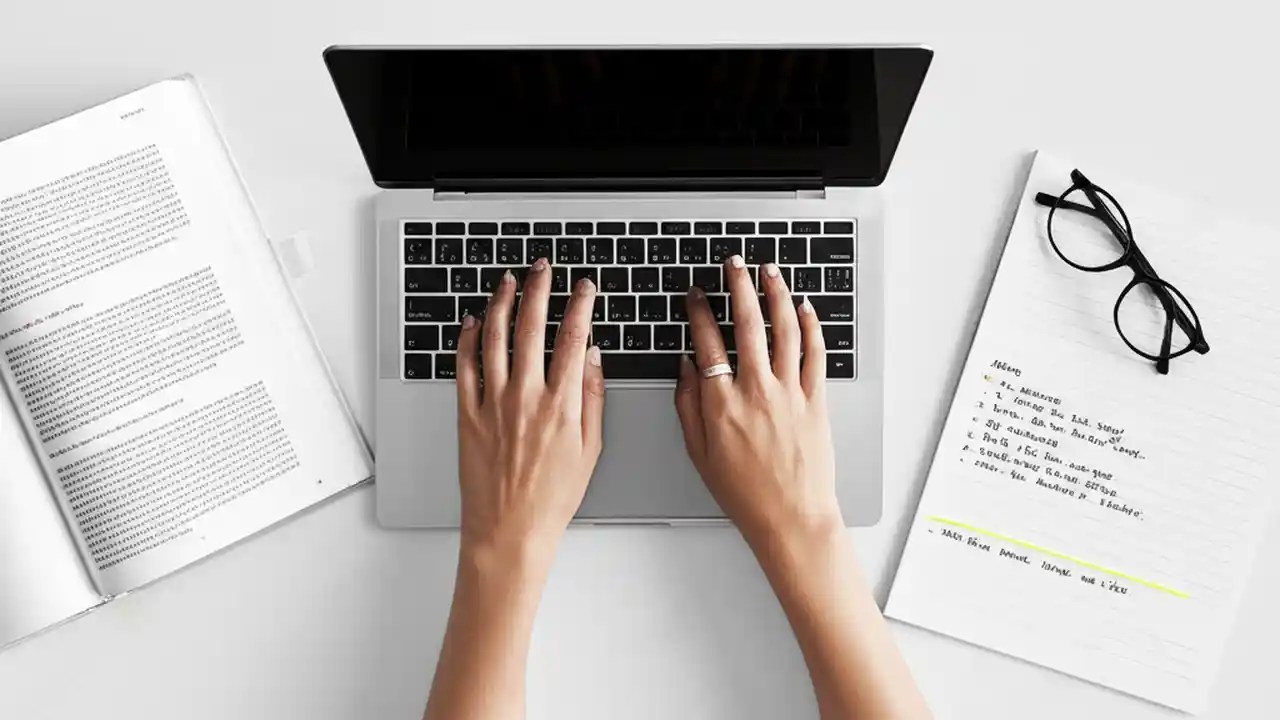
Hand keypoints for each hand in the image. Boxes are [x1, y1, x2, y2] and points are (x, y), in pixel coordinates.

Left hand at [455, 258, 604, 557]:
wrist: (509, 531)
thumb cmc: (552, 497)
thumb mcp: (590, 449)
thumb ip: (592, 398)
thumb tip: (592, 358)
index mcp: (561, 404)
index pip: (573, 338)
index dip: (580, 305)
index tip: (584, 287)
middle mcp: (525, 397)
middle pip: (531, 326)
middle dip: (539, 289)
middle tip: (543, 269)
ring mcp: (492, 403)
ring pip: (494, 337)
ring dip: (501, 303)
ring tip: (508, 282)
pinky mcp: (466, 415)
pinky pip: (464, 366)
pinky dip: (468, 339)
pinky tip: (473, 322)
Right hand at [675, 256, 841, 546]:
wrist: (791, 518)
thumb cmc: (744, 493)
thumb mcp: (699, 453)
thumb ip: (687, 406)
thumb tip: (685, 366)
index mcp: (722, 404)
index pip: (707, 342)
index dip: (699, 312)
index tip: (695, 295)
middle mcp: (756, 391)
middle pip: (747, 324)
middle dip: (738, 286)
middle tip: (733, 265)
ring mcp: (790, 393)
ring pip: (784, 329)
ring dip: (776, 294)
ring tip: (769, 271)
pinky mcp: (816, 400)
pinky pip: (815, 353)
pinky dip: (810, 326)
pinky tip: (803, 308)